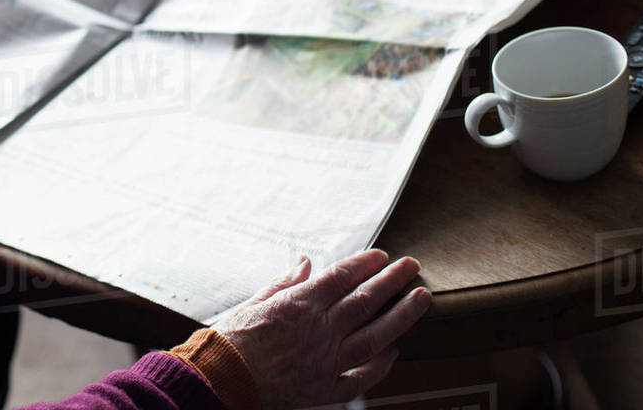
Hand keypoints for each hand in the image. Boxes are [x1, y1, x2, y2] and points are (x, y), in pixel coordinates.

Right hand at [212, 249, 429, 408]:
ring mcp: (327, 360)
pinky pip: (362, 377)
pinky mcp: (326, 388)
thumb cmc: (234, 339)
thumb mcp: (256, 300)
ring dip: (400, 316)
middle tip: (411, 266)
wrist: (222, 379)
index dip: (365, 264)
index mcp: (300, 305)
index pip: (342, 277)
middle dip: (392, 281)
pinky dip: (380, 365)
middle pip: (365, 301)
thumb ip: (286, 282)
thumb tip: (307, 263)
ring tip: (420, 299)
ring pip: (374, 336)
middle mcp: (320, 330)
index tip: (382, 256)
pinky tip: (394, 351)